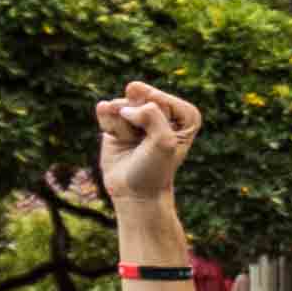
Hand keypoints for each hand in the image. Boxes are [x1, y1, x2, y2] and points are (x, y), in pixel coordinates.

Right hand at [93, 79, 201, 215]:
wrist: (134, 191)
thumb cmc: (155, 169)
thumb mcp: (164, 142)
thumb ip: (150, 113)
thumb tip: (120, 104)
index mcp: (186, 114)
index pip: (158, 100)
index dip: (154, 122)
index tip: (159, 143)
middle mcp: (164, 109)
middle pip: (139, 98)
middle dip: (135, 121)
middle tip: (143, 143)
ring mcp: (140, 112)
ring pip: (120, 104)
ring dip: (122, 127)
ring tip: (131, 144)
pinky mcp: (118, 118)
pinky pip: (105, 110)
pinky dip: (109, 126)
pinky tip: (118, 139)